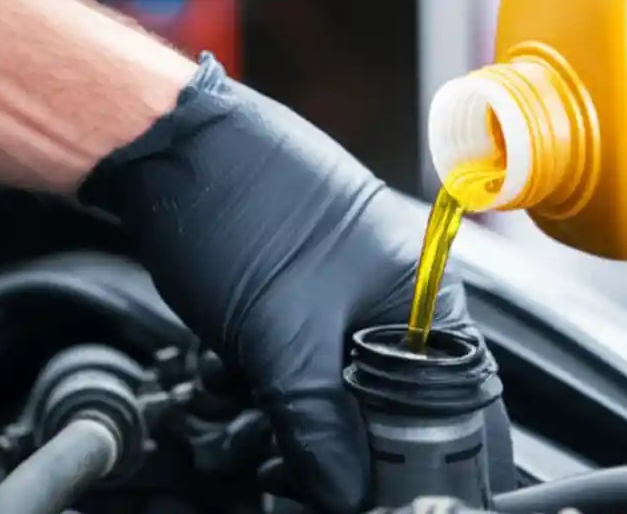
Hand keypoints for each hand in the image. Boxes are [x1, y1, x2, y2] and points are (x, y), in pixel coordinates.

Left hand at [80, 55, 481, 510]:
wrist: (167, 146)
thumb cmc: (242, 209)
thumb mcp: (284, 343)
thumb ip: (321, 431)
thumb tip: (347, 496)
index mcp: (425, 298)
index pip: (460, 405)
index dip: (428, 463)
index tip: (382, 497)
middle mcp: (397, 298)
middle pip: (388, 410)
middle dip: (333, 450)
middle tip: (285, 470)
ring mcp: (345, 294)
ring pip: (333, 393)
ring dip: (282, 423)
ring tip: (236, 426)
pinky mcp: (300, 296)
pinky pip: (297, 366)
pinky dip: (260, 387)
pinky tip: (221, 380)